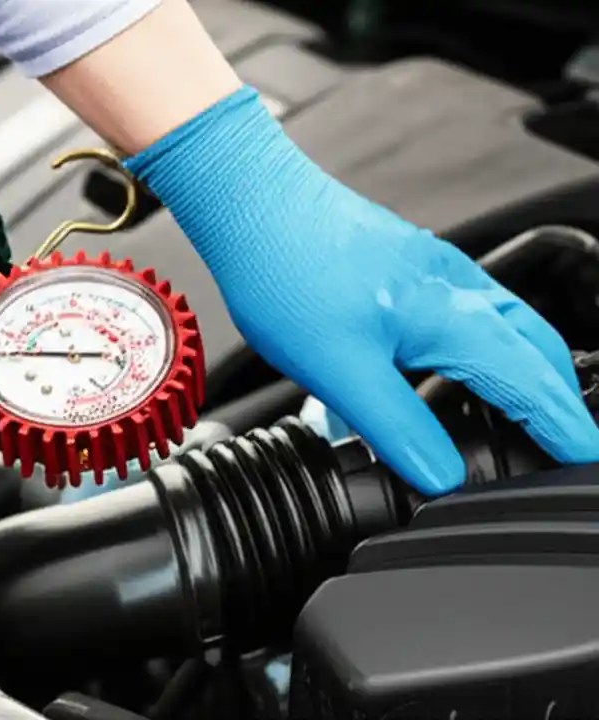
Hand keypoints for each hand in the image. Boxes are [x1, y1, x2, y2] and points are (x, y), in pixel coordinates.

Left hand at [125, 87, 598, 494]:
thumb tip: (440, 475)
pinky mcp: (402, 265)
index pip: (534, 384)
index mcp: (453, 315)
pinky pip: (458, 314)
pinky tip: (427, 376)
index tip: (583, 461)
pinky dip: (467, 352)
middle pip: (535, 350)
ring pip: (498, 329)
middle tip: (561, 443)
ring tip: (505, 419)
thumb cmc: (286, 270)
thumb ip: (396, 427)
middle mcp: (455, 287)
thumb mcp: (339, 371)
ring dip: (512, 375)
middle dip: (554, 400)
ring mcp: (430, 271)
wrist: (249, 201)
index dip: (563, 429)